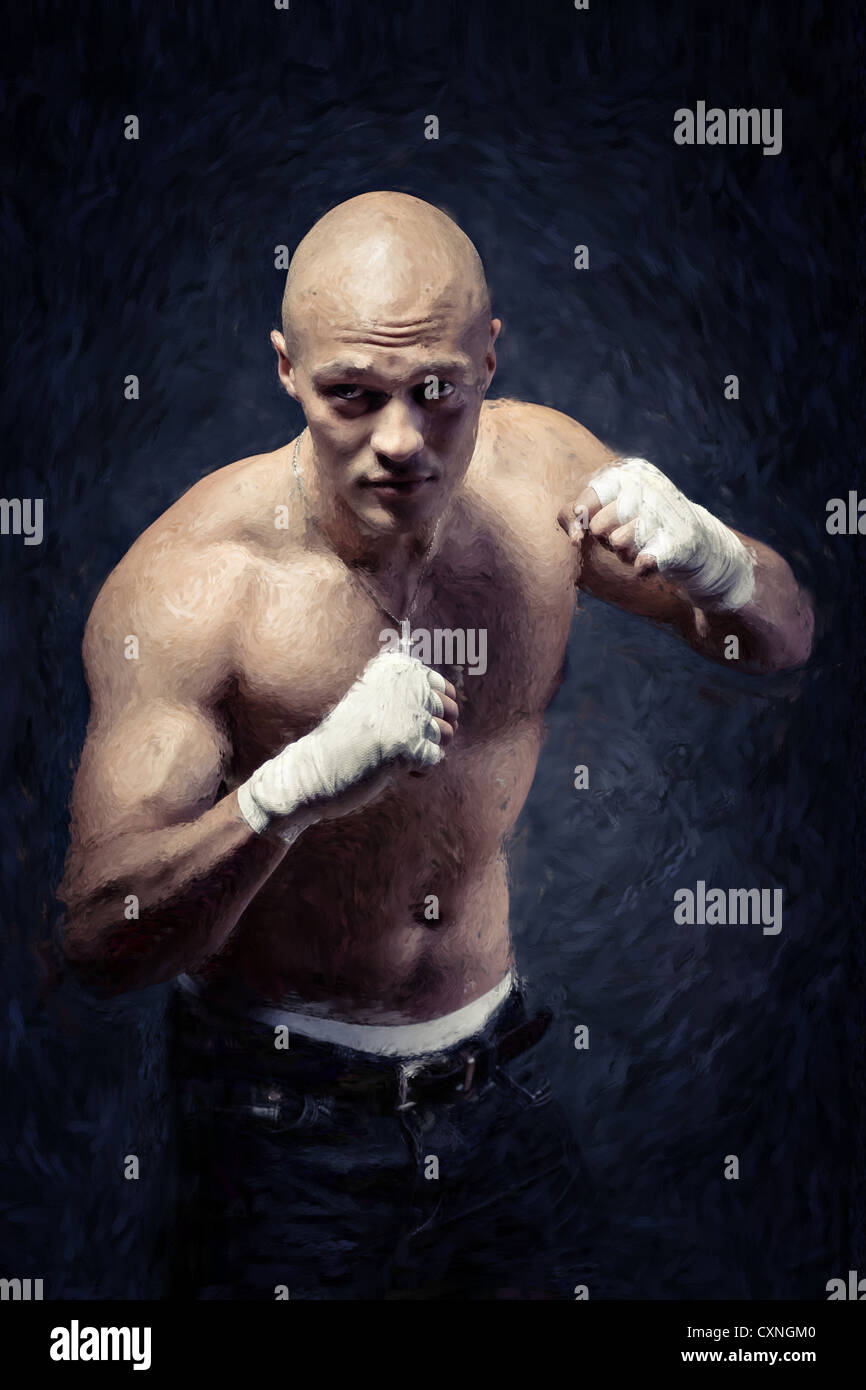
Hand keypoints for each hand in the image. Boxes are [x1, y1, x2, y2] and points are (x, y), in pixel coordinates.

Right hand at [237, 650, 458, 836]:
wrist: (314, 769)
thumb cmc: (345, 738)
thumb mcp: (374, 700)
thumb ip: (409, 695)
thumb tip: (455, 706)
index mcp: (396, 667)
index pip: (444, 688)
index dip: (433, 713)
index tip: (406, 724)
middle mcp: (406, 683)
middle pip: (451, 711)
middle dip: (434, 732)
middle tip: (402, 743)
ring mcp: (410, 714)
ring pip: (448, 734)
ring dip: (426, 750)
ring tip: (394, 754)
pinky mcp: (410, 746)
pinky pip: (435, 760)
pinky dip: (418, 770)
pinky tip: (391, 769)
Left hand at [564, 457, 754, 610]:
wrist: (698, 544)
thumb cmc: (641, 527)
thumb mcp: (605, 514)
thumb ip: (575, 516)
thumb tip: (576, 537)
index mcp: (629, 472)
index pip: (587, 498)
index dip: (578, 522)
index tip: (581, 535)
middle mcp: (649, 484)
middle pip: (599, 526)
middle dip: (607, 540)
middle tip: (628, 537)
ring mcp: (666, 510)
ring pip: (618, 543)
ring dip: (625, 553)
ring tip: (644, 544)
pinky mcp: (679, 540)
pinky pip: (642, 561)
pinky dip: (642, 568)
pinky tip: (651, 562)